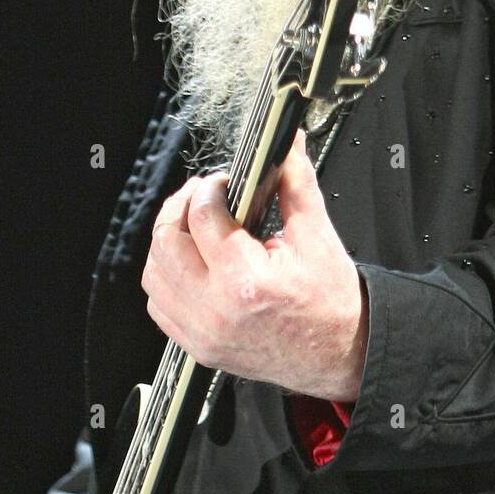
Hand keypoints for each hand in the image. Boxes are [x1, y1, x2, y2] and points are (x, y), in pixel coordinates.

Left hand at [141, 129, 368, 400]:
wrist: (339, 351)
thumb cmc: (330, 300)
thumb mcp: (316, 234)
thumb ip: (294, 180)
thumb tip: (286, 142)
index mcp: (246, 280)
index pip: (202, 216)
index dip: (209, 188)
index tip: (224, 182)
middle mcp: (215, 310)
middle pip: (166, 243)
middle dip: (180, 208)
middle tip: (203, 195)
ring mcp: (203, 333)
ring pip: (155, 274)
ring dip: (168, 243)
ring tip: (194, 227)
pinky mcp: (198, 347)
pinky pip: (159, 305)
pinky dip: (167, 278)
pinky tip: (191, 263)